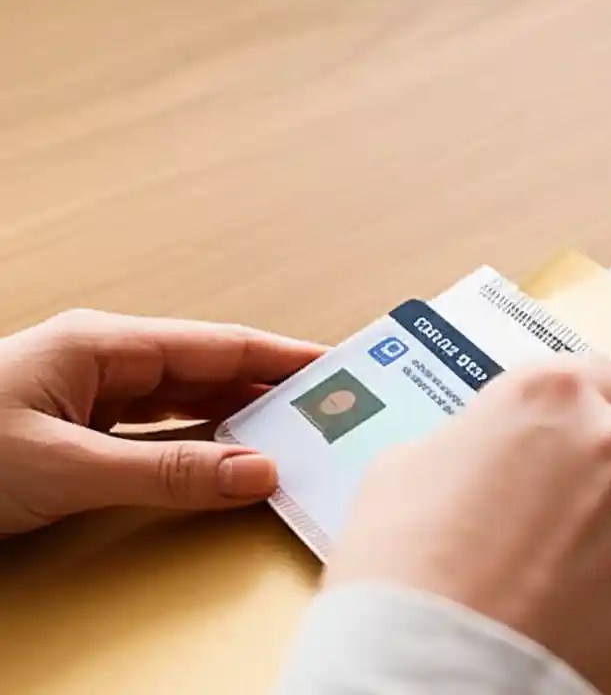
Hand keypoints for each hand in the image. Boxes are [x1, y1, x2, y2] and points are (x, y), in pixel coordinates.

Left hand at [0, 309, 323, 535]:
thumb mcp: (66, 467)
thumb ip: (166, 472)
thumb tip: (256, 472)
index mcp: (102, 346)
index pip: (219, 346)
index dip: (282, 358)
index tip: (338, 369)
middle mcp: (100, 363)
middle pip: (208, 372)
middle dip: (269, 391)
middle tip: (328, 413)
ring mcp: (85, 397)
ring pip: (182, 403)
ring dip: (235, 421)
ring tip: (291, 439)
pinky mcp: (73, 433)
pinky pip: (154, 432)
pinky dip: (195, 446)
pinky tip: (225, 460)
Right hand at [328, 354, 610, 694]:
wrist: (428, 672)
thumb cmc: (404, 575)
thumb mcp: (410, 466)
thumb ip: (480, 439)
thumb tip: (492, 453)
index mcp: (554, 397)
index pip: (602, 378)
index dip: (582, 417)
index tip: (568, 448)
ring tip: (588, 582)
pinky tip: (593, 624)